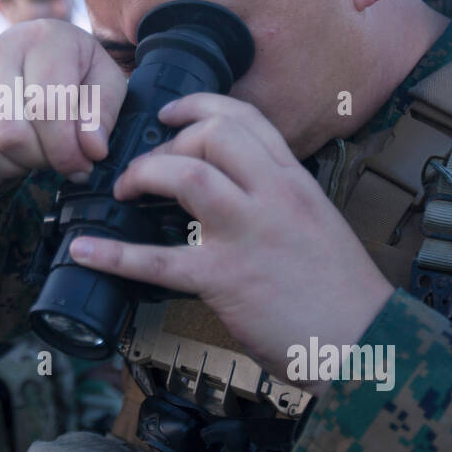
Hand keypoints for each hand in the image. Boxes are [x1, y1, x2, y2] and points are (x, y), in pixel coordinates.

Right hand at [0, 19, 127, 185]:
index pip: (46, 108)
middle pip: (10, 133)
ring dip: (13, 169)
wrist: (34, 53)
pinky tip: (11, 162)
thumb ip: (101, 114)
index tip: (83, 165)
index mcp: (43, 41)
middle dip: (40, 161)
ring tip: (35, 158)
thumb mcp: (104, 83)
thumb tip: (92, 151)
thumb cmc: (75, 71)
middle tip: (59, 160)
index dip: (66, 150)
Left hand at [66, 93, 393, 393]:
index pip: (246, 119)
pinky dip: (115, 255)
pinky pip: (160, 261)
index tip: (169, 113)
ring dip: (145, 173)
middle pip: (213, 134)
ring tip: (124, 190)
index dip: (199, 106)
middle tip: (146, 166)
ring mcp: (248, 234)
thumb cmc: (343, 293)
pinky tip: (84, 251)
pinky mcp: (227, 279)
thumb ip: (277, 201)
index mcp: (294, 182)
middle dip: (169, 140)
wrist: (367, 344)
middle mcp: (272, 197)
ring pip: (188, 176)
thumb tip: (236, 193)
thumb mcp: (316, 224)